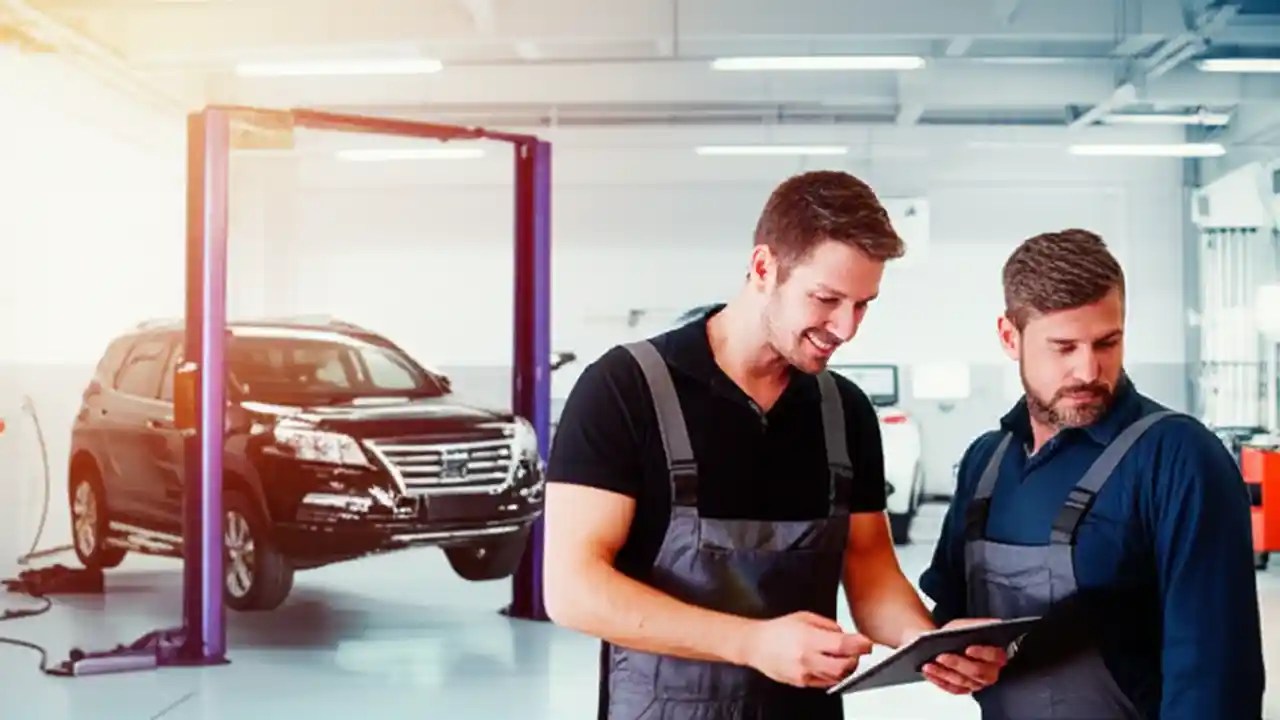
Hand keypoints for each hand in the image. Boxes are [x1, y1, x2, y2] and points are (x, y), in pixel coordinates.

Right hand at [740, 611, 873, 688]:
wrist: (755, 645)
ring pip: (836, 677)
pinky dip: (834, 675)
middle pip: (843, 666)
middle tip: (857, 651)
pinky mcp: (801, 683)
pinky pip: (825, 683)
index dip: (859, 645)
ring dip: (846, 669)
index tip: (867, 643)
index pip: (842, 646)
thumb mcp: (804, 617)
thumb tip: (845, 635)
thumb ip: (828, 625)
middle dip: (855, 659)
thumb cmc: (777, 630)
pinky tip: (830, 664)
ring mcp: (804, 674)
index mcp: (807, 639)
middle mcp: (806, 659)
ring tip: (843, 657)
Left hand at [920, 618, 1009, 694]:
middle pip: (977, 672)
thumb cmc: (957, 633)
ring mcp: (976, 683)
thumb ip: (977, 625)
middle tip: (941, 656)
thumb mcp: (966, 625)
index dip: (982, 653)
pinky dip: (938, 679)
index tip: (968, 649)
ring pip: (962, 681)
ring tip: (929, 664)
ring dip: (944, 672)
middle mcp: (990, 673)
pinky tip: (928, 671)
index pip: (995, 656)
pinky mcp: (963, 689)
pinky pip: (951, 688)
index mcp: (996, 656)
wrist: (944, 642)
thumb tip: (988, 625)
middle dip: (958, 664)